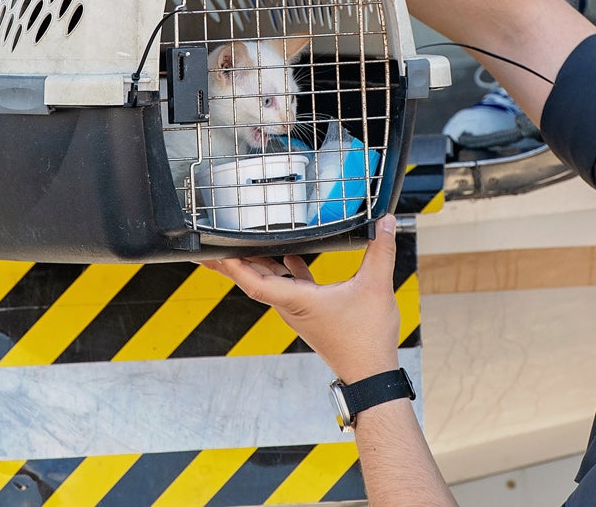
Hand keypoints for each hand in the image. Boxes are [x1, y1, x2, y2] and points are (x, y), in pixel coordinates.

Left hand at [201, 215, 401, 383]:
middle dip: (231, 261)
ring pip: (269, 283)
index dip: (234, 265)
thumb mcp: (376, 287)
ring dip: (255, 263)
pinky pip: (289, 286)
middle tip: (210, 244)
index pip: (255, 282)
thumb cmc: (366, 340)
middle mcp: (291, 307)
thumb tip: (385, 222)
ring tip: (241, 243)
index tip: (217, 249)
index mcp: (298, 301)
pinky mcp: (310, 313)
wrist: (370, 374)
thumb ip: (381, 251)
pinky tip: (290, 255)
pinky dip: (284, 269)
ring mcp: (299, 311)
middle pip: (253, 280)